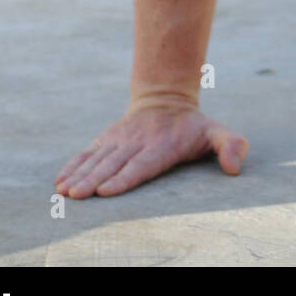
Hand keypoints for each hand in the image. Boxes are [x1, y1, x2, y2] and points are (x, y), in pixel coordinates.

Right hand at [55, 97, 248, 197]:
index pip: (142, 164)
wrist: (165, 100)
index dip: (124, 178)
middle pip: (113, 164)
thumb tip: (235, 167)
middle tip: (77, 195)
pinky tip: (60, 181)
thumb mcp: (217, 132)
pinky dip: (73, 165)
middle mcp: (137, 143)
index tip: (106, 190)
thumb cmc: (193, 127)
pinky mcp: (106, 139)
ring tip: (65, 191)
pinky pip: (87, 153)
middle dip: (93, 180)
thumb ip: (230, 145)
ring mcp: (119, 140)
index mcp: (162, 146)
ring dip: (79, 175)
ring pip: (97, 159)